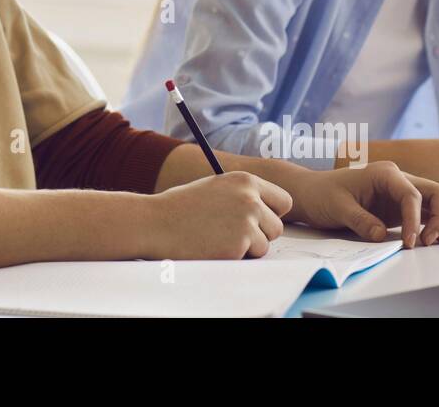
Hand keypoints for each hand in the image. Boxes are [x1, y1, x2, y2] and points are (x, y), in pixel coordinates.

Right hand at [147, 171, 292, 259]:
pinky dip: (234, 257)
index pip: (283, 201)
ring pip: (264, 245)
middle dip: (259, 234)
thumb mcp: (215, 188)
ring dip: (246, 248)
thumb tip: (266, 211)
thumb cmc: (181, 207)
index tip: (256, 220)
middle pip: (277, 227)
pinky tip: (212, 246)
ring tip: (218, 238)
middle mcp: (250, 199)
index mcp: (245, 180)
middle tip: (231, 233)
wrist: (155, 222)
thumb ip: (242, 195)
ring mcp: (246, 222)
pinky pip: (248, 258)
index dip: (271, 214)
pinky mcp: (238, 245)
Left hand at [280, 161, 438, 248]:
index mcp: (384, 173)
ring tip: (436, 243)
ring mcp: (400, 192)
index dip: (415, 220)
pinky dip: (434, 225)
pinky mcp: (399, 206)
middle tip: (430, 242)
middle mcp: (397, 179)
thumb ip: (360, 220)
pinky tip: (433, 240)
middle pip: (436, 193)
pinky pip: (426, 213)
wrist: (311, 194)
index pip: (412, 194)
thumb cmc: (322, 195)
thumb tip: (381, 235)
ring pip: (436, 202)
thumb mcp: (337, 208)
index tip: (409, 242)